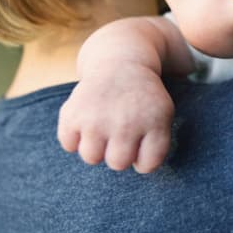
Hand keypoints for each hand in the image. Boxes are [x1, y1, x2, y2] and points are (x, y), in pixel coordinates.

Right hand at [57, 62, 174, 172]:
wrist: (121, 63)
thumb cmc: (142, 100)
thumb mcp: (163, 116)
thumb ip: (155, 147)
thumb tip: (135, 169)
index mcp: (154, 123)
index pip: (147, 165)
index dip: (142, 158)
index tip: (141, 142)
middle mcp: (127, 123)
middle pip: (117, 164)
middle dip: (118, 152)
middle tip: (120, 132)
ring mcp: (98, 119)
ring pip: (91, 157)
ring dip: (95, 146)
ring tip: (103, 126)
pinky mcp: (73, 113)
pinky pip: (69, 144)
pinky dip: (74, 136)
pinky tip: (86, 119)